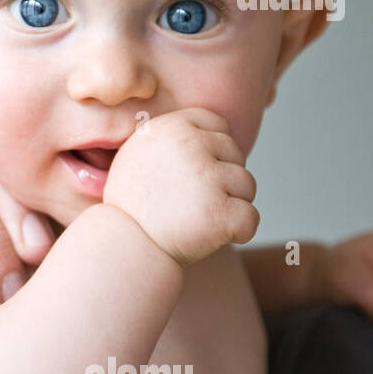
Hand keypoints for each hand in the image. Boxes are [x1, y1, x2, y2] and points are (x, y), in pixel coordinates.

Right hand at [103, 108, 258, 267]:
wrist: (122, 248)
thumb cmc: (130, 209)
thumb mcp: (136, 157)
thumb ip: (168, 140)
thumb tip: (204, 135)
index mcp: (170, 127)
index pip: (218, 124)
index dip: (215, 150)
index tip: (200, 174)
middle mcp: (190, 145)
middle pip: (235, 154)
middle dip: (224, 179)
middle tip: (194, 203)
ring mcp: (207, 177)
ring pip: (247, 185)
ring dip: (231, 205)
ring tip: (198, 220)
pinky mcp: (220, 211)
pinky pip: (250, 218)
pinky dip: (238, 232)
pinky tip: (213, 237)